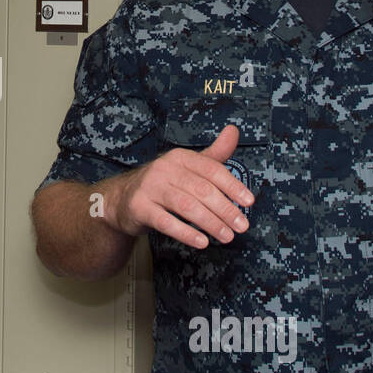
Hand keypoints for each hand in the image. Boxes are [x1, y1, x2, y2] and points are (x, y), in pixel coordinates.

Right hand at [101, 124, 252, 248]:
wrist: (123, 199)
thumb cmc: (163, 183)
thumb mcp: (188, 166)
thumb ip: (214, 154)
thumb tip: (234, 131)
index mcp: (180, 157)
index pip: (212, 170)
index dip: (233, 186)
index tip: (249, 202)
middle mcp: (164, 169)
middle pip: (201, 189)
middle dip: (225, 209)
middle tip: (242, 226)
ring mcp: (150, 188)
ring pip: (186, 206)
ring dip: (210, 223)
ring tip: (226, 236)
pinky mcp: (139, 208)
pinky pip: (166, 222)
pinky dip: (186, 233)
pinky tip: (201, 241)